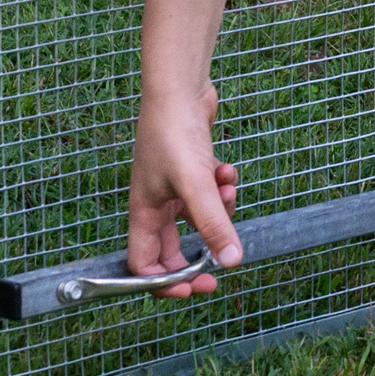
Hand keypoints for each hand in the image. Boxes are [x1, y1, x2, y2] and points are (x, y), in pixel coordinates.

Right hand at [128, 79, 243, 297]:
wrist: (180, 86)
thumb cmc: (173, 132)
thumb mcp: (195, 184)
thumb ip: (213, 223)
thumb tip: (231, 262)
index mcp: (143, 213)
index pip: (143, 265)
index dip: (164, 284)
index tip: (193, 289)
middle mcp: (155, 204)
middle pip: (174, 248)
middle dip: (200, 256)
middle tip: (223, 266)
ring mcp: (174, 187)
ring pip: (199, 219)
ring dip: (219, 212)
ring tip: (227, 192)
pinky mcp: (192, 171)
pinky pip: (210, 194)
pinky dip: (222, 186)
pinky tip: (227, 170)